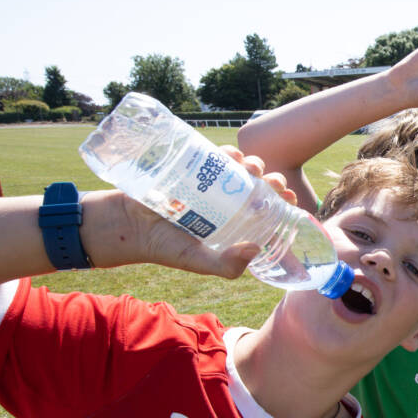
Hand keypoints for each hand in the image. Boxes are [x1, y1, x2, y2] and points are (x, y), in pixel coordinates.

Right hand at [99, 145, 292, 277]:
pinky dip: (226, 152)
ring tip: (252, 167)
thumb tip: (256, 248)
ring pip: (240, 169)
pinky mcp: (192, 169)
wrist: (127, 226)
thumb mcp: (198, 262)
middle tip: (274, 182)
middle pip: (258, 188)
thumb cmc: (164, 248)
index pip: (265, 212)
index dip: (281, 203)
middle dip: (272, 180)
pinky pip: (214, 156)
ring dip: (252, 163)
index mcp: (233, 225)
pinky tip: (232, 153)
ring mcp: (209, 185)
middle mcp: (225, 204)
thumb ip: (225, 265)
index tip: (290, 197)